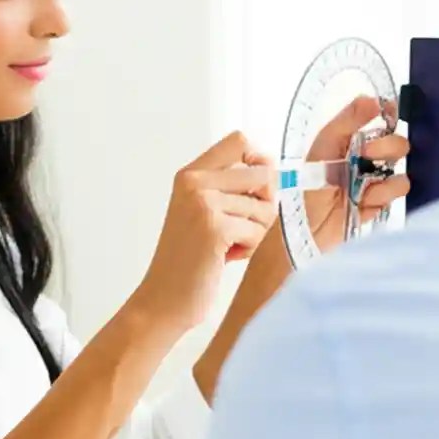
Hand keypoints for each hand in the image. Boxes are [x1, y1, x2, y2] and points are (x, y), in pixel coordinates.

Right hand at [132, 132, 277, 331]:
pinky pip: (258, 231)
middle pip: (263, 173)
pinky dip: (248, 248)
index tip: (256, 189)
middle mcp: (195, 182)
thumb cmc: (190, 260)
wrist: (164, 297)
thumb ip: (229, 188)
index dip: (260, 161)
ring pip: (265, 207)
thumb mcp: (201, 211)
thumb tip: (275, 173)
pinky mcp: (215, 227)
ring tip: (227, 246)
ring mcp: (203, 203)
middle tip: (242, 227)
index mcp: (191, 174)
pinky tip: (224, 257)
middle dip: (265, 204)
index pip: (239, 141)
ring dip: (255, 232)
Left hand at [304, 96, 410, 250]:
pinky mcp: (381, 201)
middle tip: (367, 154)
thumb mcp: (324, 145)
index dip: (390, 114)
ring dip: (384, 174)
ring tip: (363, 184)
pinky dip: (383, 193)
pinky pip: (398, 189)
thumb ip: (348, 120)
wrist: (307, 227)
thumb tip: (373, 99)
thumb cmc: (309, 184)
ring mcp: (375, 180)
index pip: (381, 119)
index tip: (389, 114)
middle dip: (386, 146)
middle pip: (397, 142)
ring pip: (402, 167)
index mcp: (352, 139)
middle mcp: (367, 157)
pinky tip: (365, 199)